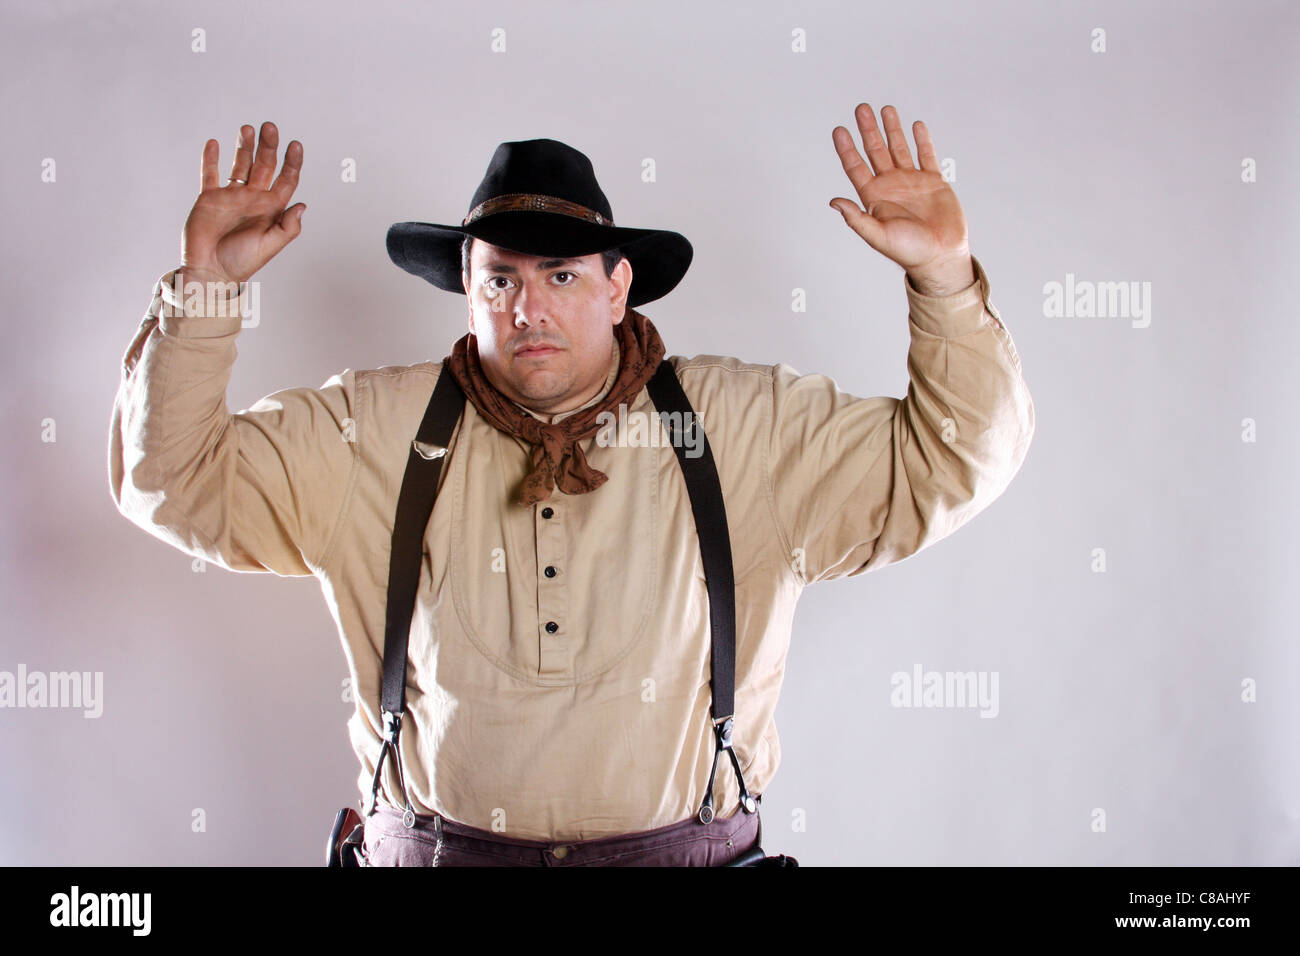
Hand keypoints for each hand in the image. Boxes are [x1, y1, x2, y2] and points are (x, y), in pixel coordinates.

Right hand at [180, 121, 305, 285]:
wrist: (211, 271)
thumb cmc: (242, 262)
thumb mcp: (271, 245)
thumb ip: (288, 227)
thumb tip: (303, 205)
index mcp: (271, 209)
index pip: (286, 180)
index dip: (292, 163)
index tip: (296, 145)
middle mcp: (253, 198)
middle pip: (264, 166)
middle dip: (268, 146)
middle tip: (270, 127)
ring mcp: (231, 196)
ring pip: (240, 164)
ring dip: (244, 146)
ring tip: (247, 128)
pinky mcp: (209, 198)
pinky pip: (210, 174)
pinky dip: (211, 159)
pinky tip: (215, 143)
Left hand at [830, 104, 972, 294]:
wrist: (941, 256)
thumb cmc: (909, 251)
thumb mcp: (878, 235)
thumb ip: (857, 218)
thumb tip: (834, 201)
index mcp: (874, 197)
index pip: (856, 167)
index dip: (847, 148)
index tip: (839, 129)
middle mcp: (891, 186)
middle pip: (876, 151)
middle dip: (868, 130)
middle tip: (861, 108)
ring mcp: (912, 181)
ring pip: (899, 148)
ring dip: (892, 129)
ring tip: (885, 109)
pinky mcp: (933, 181)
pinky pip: (927, 155)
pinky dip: (922, 140)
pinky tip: (915, 125)